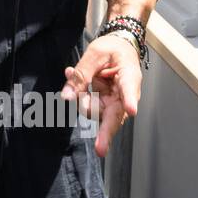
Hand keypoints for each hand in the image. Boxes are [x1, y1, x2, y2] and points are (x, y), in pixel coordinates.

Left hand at [60, 33, 142, 158]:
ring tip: (71, 71)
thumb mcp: (95, 53)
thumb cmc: (111, 48)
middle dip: (106, 133)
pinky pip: (87, 106)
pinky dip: (77, 95)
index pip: (129, 89)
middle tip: (100, 150)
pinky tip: (71, 74)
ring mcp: (114, 102)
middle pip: (115, 116)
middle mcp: (125, 94)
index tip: (131, 110)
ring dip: (79, 98)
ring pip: (95, 112)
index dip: (130, 100)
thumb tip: (66, 97)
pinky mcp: (104, 104)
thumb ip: (82, 73)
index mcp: (129, 75)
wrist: (119, 47)